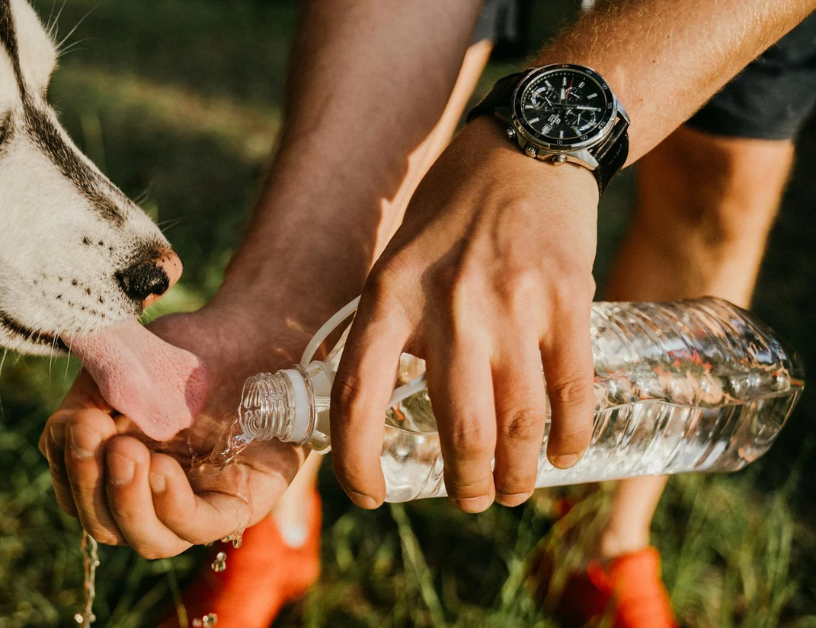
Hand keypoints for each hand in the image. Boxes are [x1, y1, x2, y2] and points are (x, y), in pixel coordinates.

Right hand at [38, 303, 309, 557]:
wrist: (254, 334)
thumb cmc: (187, 350)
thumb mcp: (126, 364)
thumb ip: (90, 395)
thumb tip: (68, 430)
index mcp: (117, 464)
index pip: (76, 492)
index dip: (68, 467)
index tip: (75, 423)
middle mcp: (152, 493)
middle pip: (104, 523)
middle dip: (91, 485)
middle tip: (94, 435)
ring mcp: (194, 504)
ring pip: (148, 540)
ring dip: (127, 502)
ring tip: (129, 453)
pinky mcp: (236, 504)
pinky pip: (199, 528)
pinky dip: (172, 506)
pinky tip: (161, 470)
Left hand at [331, 118, 597, 511]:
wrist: (526, 147)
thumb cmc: (450, 213)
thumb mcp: (395, 263)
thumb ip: (390, 331)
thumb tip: (383, 411)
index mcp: (390, 296)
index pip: (358, 396)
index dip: (356, 459)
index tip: (368, 494)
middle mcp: (449, 305)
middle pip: (460, 430)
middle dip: (466, 485)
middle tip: (470, 499)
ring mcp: (513, 304)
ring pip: (519, 423)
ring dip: (516, 475)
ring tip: (512, 490)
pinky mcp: (568, 299)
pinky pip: (572, 390)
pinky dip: (569, 437)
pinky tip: (563, 455)